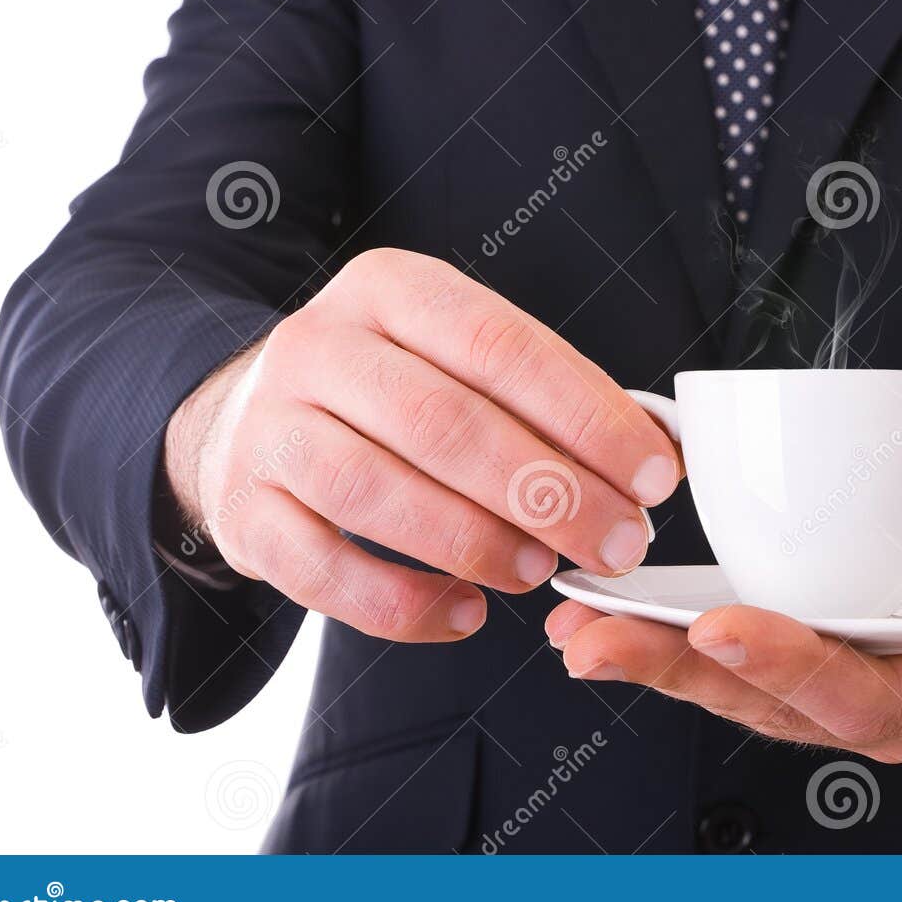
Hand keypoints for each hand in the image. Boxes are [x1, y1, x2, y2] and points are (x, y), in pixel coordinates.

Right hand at [164, 248, 679, 641]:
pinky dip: (403, 605)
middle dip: (548, 492)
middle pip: (442, 421)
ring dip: (476, 542)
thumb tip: (660, 454)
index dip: (587, 416)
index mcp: (389, 289)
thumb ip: (549, 397)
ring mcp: (269, 429)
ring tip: (540, 571)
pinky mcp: (242, 513)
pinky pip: (323, 572)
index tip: (655, 478)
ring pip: (375, 492)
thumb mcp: (459, 358)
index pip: (500, 345)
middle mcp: (319, 346)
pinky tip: (467, 613)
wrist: (247, 418)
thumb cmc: (392, 392)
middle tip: (617, 543)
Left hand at [546, 460, 901, 768]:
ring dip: (661, 662)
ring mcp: (866, 683)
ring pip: (748, 690)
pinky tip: (619, 614)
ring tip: (578, 630)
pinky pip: (751, 654)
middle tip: (594, 638)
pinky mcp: (838, 648)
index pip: (869, 701)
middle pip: (779, 707)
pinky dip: (683, 637)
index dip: (792, 669)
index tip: (720, 624)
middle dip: (683, 674)